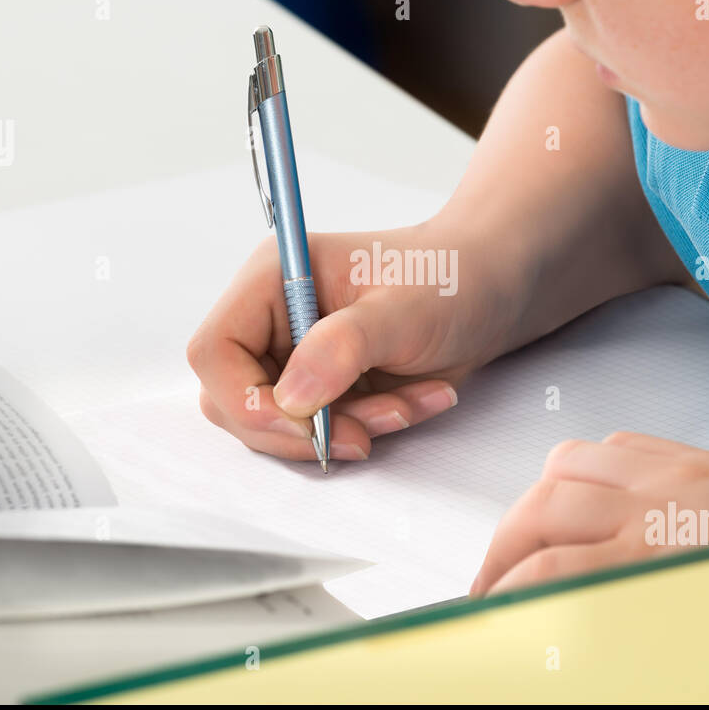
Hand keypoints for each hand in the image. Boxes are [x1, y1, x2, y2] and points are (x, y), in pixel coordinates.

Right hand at [187, 223, 522, 462]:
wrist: (493, 289)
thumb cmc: (452, 276)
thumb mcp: (405, 309)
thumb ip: (345, 346)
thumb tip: (291, 396)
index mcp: (275, 279)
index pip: (215, 351)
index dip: (246, 398)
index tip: (303, 423)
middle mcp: (275, 317)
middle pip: (235, 400)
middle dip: (303, 428)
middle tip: (365, 431)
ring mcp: (296, 355)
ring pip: (281, 426)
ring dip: (346, 431)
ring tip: (408, 403)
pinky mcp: (323, 387)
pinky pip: (322, 433)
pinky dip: (368, 430)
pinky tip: (415, 400)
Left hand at [470, 431, 708, 594]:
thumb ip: (700, 501)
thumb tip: (663, 533)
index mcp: (689, 466)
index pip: (599, 455)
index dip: (558, 488)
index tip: (541, 522)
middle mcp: (662, 479)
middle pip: (560, 476)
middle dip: (518, 521)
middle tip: (499, 564)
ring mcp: (651, 514)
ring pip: (548, 508)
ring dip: (509, 549)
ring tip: (492, 590)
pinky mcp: (647, 556)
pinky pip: (564, 562)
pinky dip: (527, 579)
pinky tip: (511, 602)